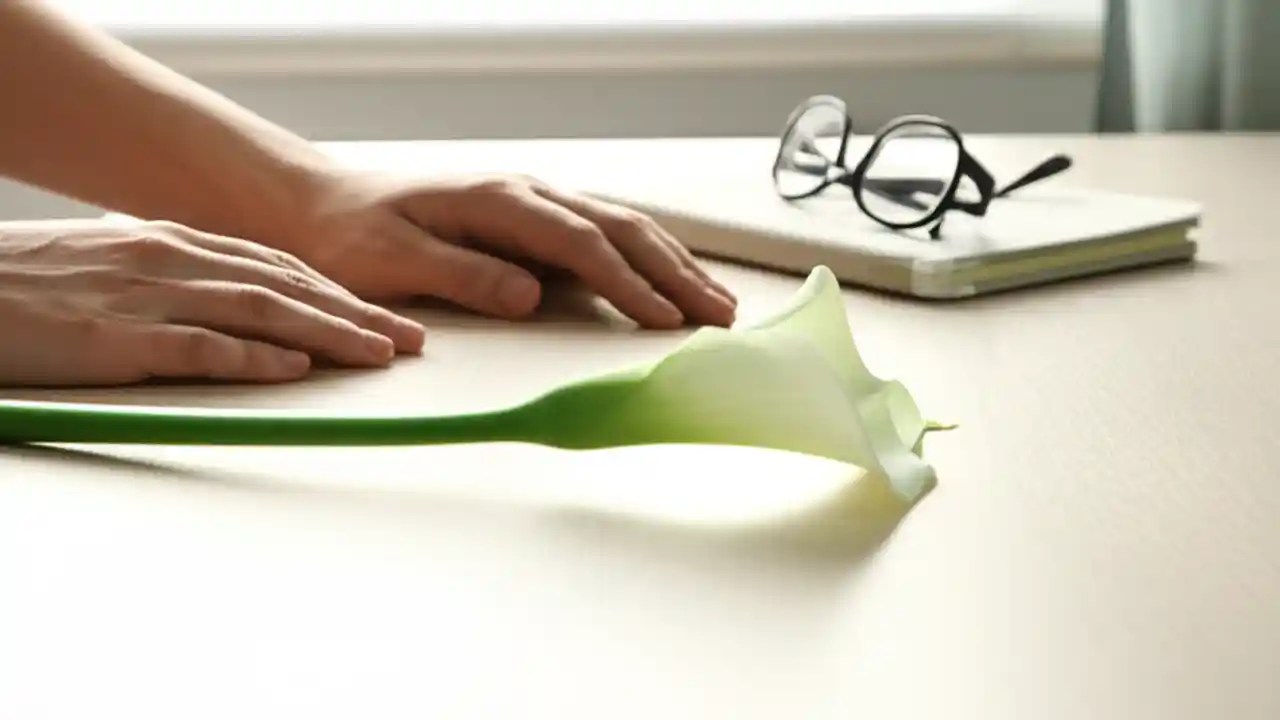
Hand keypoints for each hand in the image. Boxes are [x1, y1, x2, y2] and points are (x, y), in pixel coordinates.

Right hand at [0, 219, 424, 385]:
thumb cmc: (34, 284)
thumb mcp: (117, 266)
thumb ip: (178, 280)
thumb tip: (233, 305)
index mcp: (175, 243)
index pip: (278, 265)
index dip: (338, 292)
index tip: (384, 315)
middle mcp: (172, 260)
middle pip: (285, 286)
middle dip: (355, 313)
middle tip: (411, 340)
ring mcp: (146, 297)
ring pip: (259, 311)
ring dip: (326, 334)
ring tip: (378, 354)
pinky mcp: (116, 338)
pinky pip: (198, 347)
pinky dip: (253, 359)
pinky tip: (294, 371)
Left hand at [275, 171, 737, 328]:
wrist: (324, 204)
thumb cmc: (352, 234)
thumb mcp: (392, 259)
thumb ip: (463, 274)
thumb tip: (530, 294)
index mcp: (497, 200)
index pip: (580, 242)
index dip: (627, 282)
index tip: (664, 320)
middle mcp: (526, 193)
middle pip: (619, 228)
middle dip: (674, 272)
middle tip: (720, 315)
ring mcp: (534, 202)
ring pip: (622, 227)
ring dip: (672, 263)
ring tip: (715, 302)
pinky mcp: (533, 220)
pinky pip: (605, 235)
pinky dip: (647, 258)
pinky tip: (669, 281)